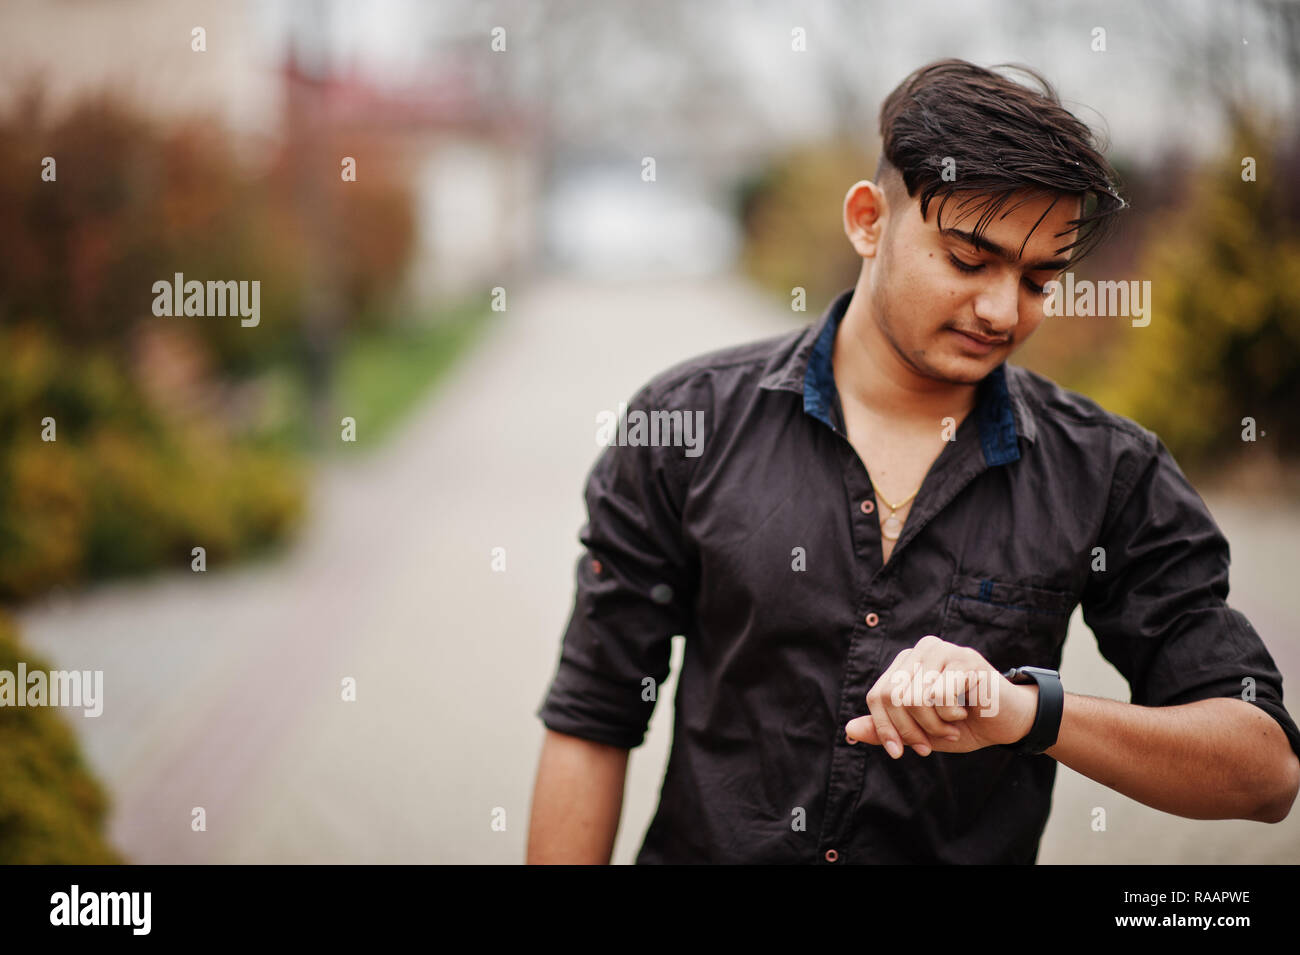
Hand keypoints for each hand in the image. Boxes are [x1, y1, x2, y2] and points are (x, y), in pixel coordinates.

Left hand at [844, 635, 1038, 756]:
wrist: (1008, 723)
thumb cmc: (964, 725)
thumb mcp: (920, 732)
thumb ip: (886, 729)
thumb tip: (849, 729)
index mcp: (907, 663)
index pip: (877, 695)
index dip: (883, 727)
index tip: (897, 752)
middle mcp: (922, 650)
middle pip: (892, 696)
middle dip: (909, 730)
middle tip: (930, 744)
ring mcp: (944, 651)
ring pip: (914, 697)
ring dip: (933, 725)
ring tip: (950, 727)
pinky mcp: (965, 659)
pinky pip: (939, 695)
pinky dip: (950, 715)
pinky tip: (964, 712)